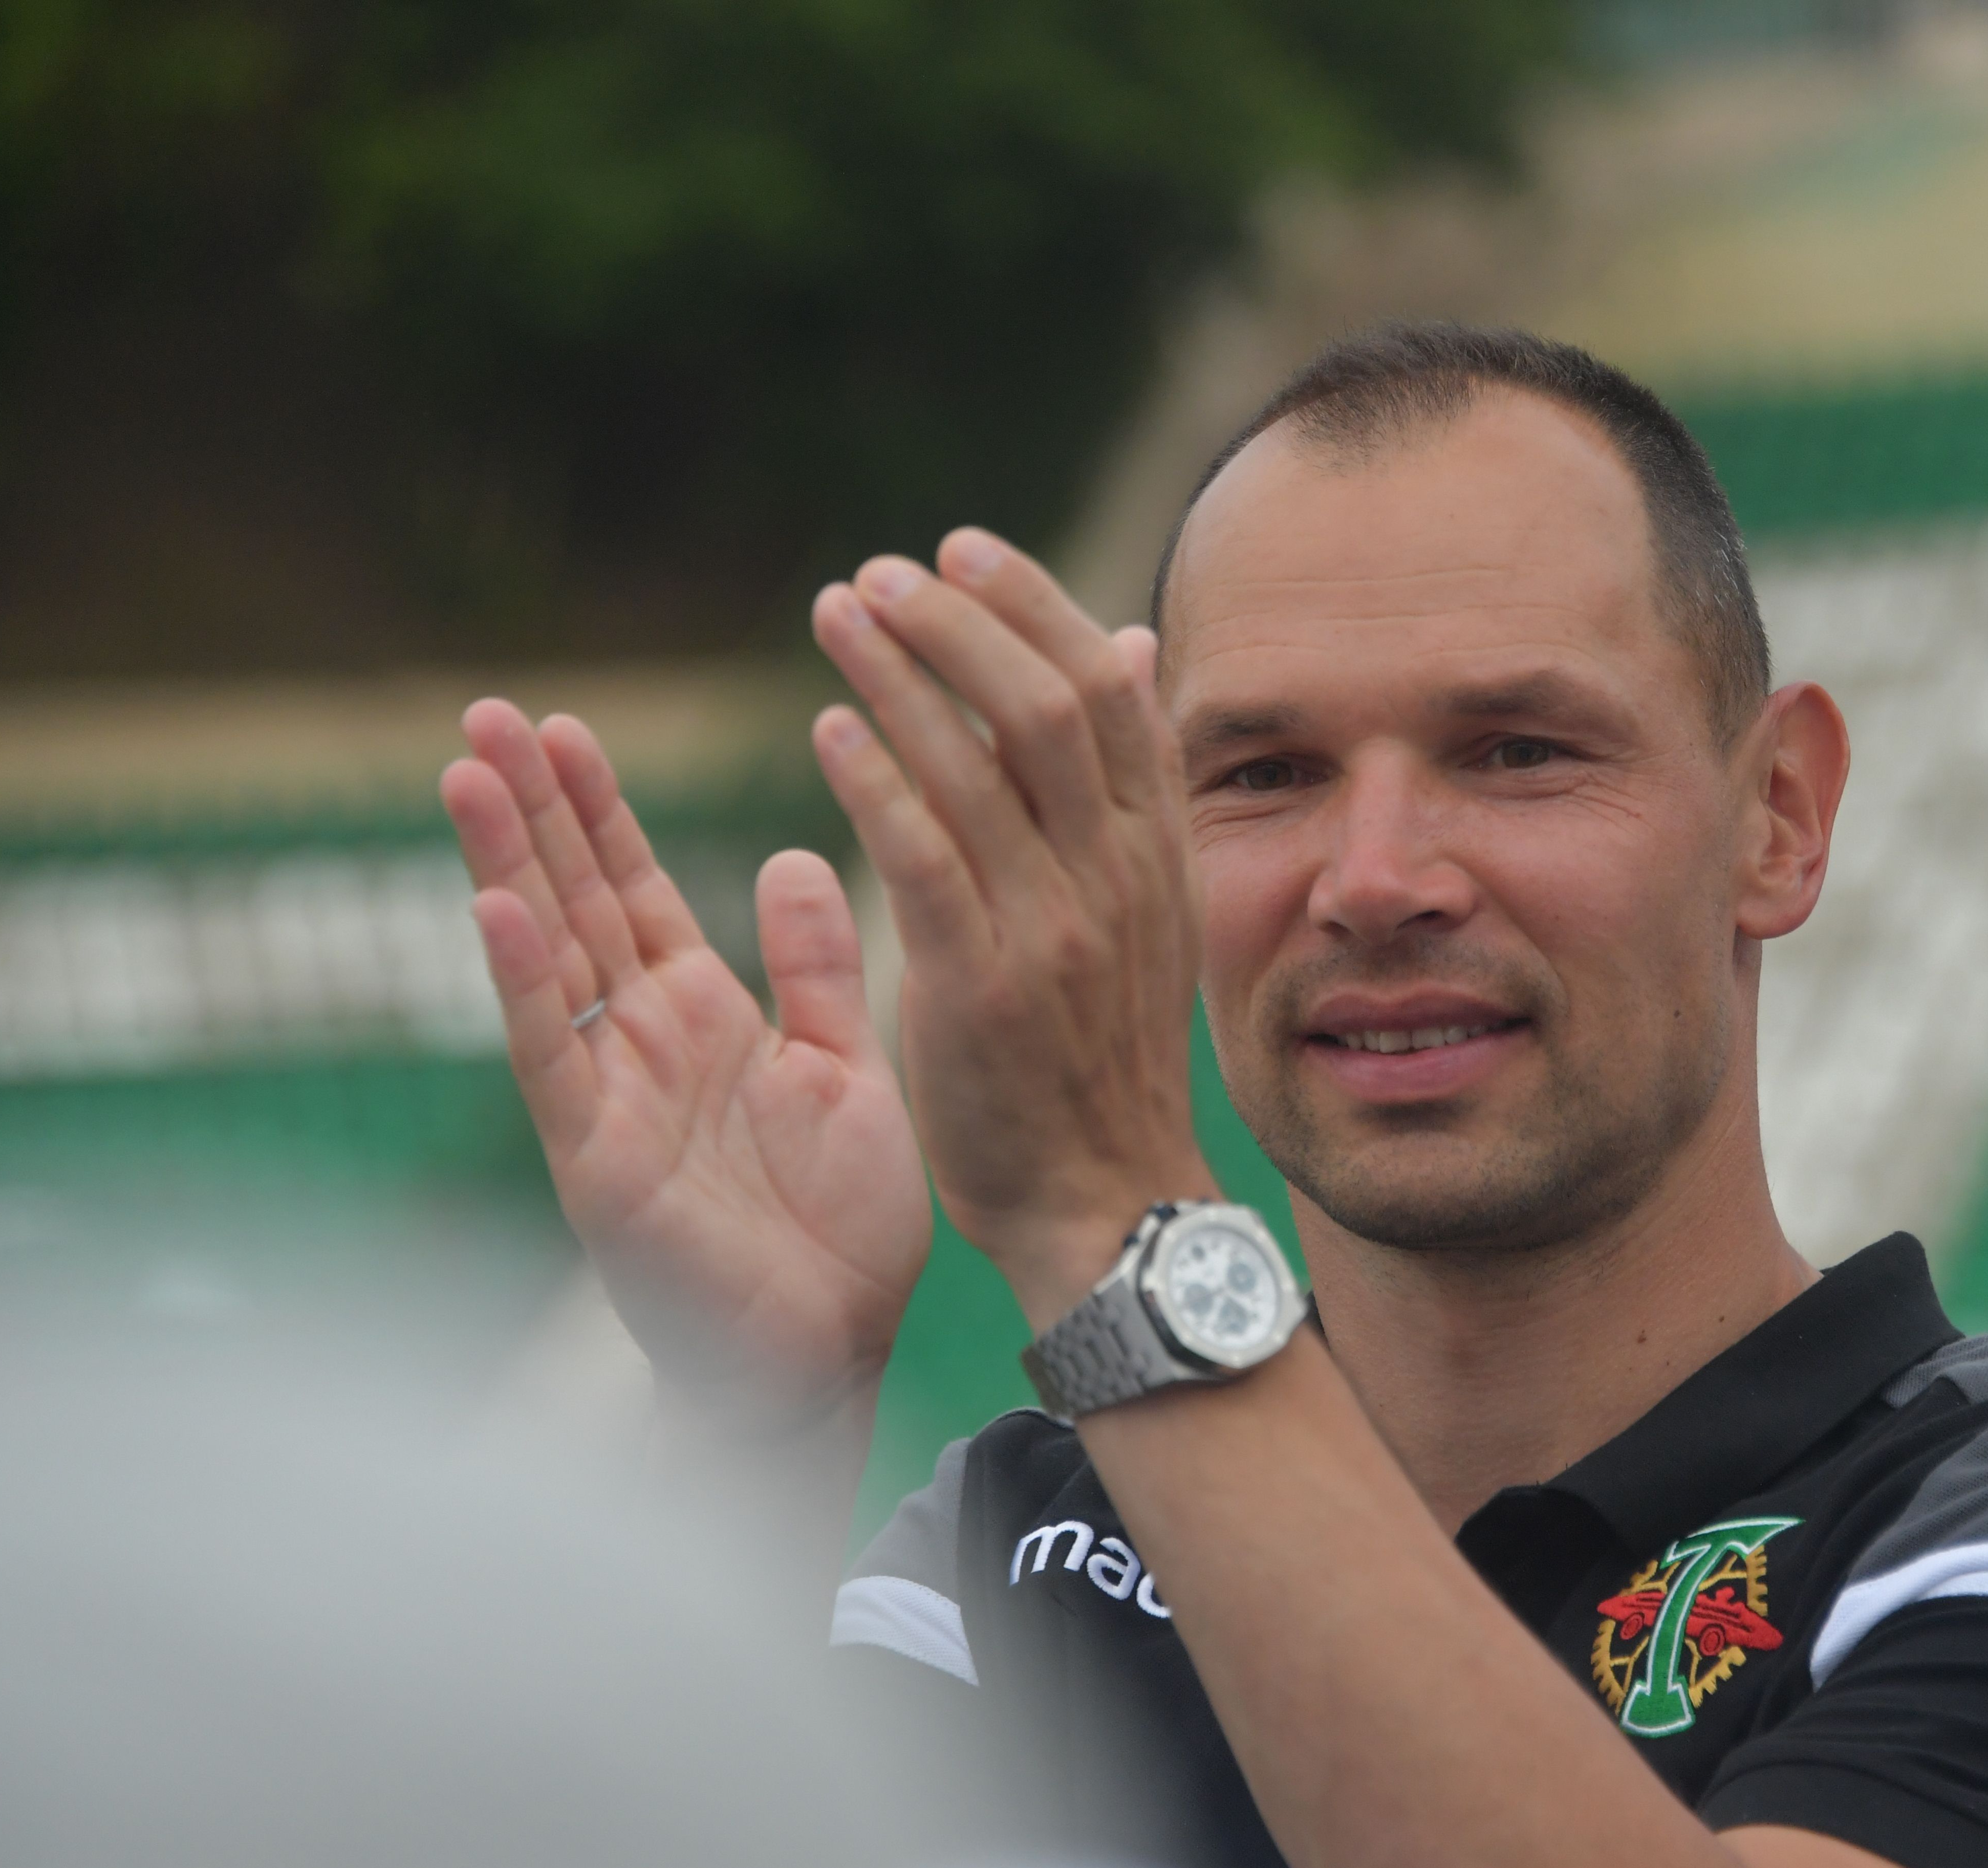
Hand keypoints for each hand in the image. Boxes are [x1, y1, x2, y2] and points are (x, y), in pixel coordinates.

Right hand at [441, 700, 930, 1424]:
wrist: (831, 1355)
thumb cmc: (836, 1229)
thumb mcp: (843, 1068)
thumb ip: (815, 967)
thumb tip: (791, 854)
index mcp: (704, 1016)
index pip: (635, 889)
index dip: (599, 809)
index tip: (564, 724)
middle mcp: (644, 1044)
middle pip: (575, 902)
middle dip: (533, 809)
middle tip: (485, 711)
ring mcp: (612, 1099)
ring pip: (548, 960)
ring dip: (507, 866)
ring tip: (468, 773)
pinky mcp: (601, 1161)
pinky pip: (557, 1059)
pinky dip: (526, 985)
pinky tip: (498, 908)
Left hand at [807, 528, 1216, 1327]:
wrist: (1104, 1200)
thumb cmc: (1104, 1055)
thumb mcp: (1146, 912)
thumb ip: (1129, 785)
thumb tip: (1127, 638)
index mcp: (1158, 853)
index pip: (1109, 692)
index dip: (1035, 605)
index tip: (963, 548)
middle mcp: (1118, 877)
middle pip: (1048, 704)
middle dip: (963, 620)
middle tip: (884, 570)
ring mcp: (1056, 929)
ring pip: (982, 762)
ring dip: (902, 673)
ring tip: (838, 611)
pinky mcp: (984, 985)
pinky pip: (927, 854)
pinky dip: (877, 776)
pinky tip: (829, 725)